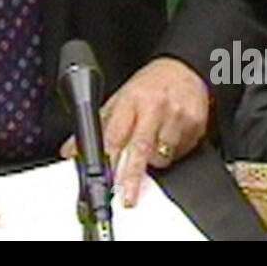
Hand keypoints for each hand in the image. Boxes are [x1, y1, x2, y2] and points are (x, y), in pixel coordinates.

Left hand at [62, 57, 209, 206]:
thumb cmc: (148, 86)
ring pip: (163, 155)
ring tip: (154, 139)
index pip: (115, 134)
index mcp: (131, 100)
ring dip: (155, 159)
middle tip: (127, 197)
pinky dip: (173, 152)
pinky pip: (182, 152)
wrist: (184, 68)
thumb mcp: (119, 99)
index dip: (108, 159)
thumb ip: (97, 126)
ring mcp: (177, 116)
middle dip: (132, 176)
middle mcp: (154, 107)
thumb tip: (70, 150)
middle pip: (141, 148)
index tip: (105, 178)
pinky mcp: (196, 124)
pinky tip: (171, 134)